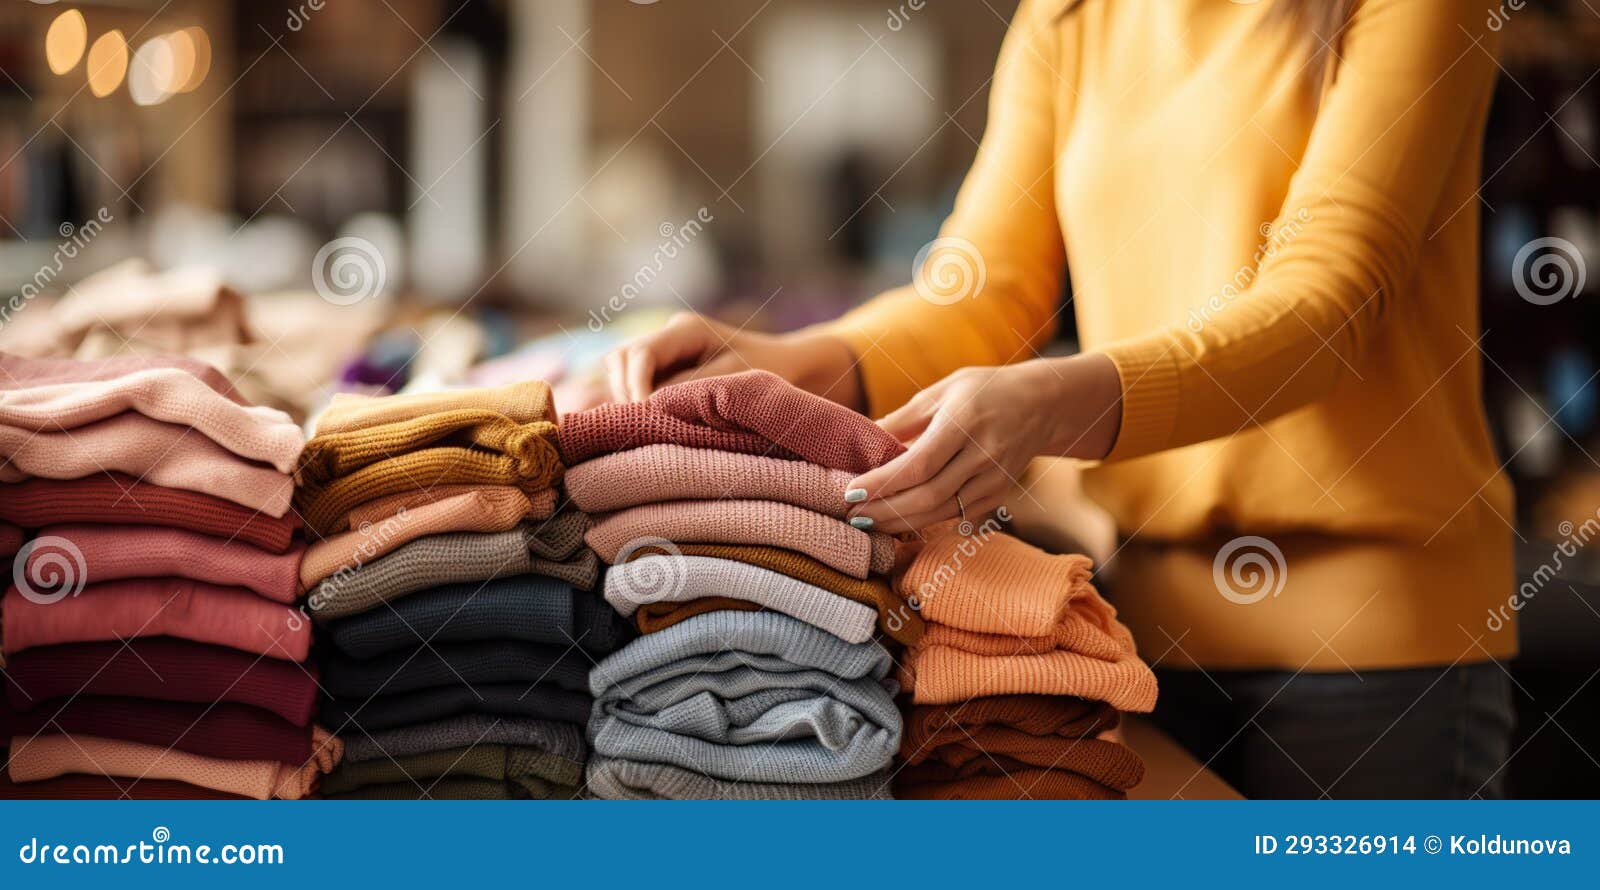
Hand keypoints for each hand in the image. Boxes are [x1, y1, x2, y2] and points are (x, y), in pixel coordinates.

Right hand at [602, 312, 864, 408]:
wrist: (789, 366)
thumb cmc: (770, 371)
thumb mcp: (736, 381)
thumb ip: (692, 389)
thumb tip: (651, 406)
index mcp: (687, 329)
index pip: (640, 354)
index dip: (635, 389)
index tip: (645, 419)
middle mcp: (669, 335)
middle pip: (620, 359)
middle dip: (624, 393)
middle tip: (643, 427)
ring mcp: (664, 352)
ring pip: (619, 371)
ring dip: (624, 399)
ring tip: (645, 428)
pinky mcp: (663, 370)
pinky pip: (631, 384)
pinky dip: (632, 404)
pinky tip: (643, 427)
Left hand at [845, 355, 1121, 534]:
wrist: (1041, 404)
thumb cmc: (982, 390)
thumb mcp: (940, 392)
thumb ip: (902, 419)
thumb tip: (860, 440)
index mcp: (963, 421)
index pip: (918, 463)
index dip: (883, 483)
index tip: (850, 492)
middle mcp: (983, 453)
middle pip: (929, 495)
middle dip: (885, 510)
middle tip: (852, 516)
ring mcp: (995, 478)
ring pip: (943, 512)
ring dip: (901, 522)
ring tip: (868, 522)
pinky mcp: (999, 494)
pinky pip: (959, 516)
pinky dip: (928, 523)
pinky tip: (900, 523)